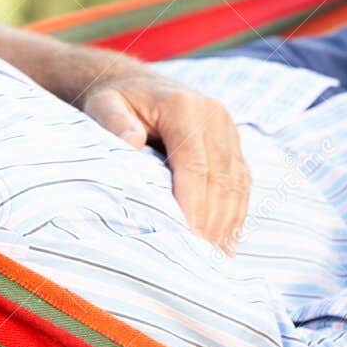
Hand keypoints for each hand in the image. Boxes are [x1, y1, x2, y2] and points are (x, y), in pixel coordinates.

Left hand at [82, 72, 251, 251]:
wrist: (136, 83)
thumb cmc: (116, 100)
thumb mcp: (104, 105)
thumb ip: (114, 122)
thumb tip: (131, 143)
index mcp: (184, 107)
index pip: (196, 166)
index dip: (194, 207)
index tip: (187, 241)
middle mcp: (214, 115)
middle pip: (221, 179)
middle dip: (212, 223)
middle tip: (201, 262)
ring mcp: (229, 129)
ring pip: (237, 184)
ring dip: (227, 223)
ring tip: (215, 261)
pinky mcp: (234, 142)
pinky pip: (242, 182)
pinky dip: (235, 213)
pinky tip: (225, 241)